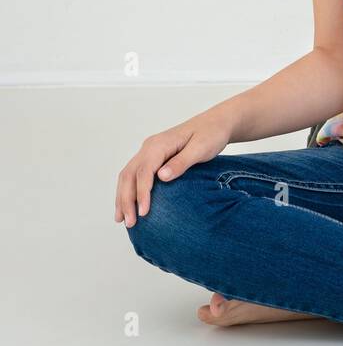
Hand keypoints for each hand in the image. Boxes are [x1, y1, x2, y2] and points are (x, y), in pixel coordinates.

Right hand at [114, 109, 233, 228]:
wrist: (216, 122)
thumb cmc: (211, 134)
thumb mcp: (201, 148)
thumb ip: (181, 162)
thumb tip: (161, 177)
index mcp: (159, 144)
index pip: (144, 171)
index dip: (141, 193)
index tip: (143, 213)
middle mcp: (149, 146)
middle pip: (129, 174)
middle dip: (126, 200)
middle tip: (129, 223)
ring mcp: (149, 151)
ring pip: (128, 175)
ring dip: (123, 197)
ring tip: (122, 220)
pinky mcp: (153, 157)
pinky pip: (135, 175)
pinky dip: (128, 190)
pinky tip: (130, 206)